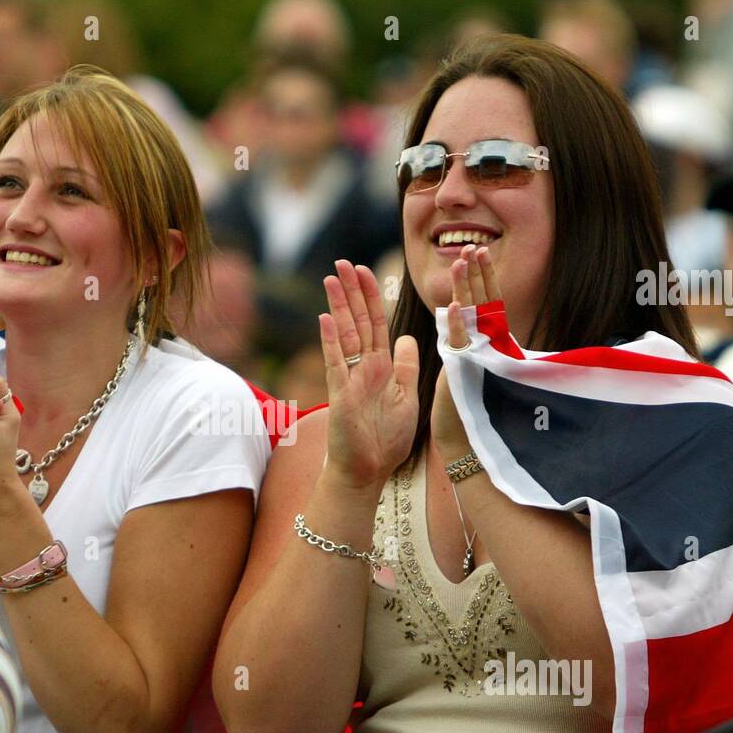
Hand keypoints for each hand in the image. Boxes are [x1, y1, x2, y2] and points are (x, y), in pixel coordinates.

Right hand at [318, 259, 419, 492]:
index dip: (372, 297)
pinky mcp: (340, 395)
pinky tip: (325, 318)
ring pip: (345, 335)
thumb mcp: (407, 397)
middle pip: (358, 322)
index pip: (376, 323)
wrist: (368, 471)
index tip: (366, 270)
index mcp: (381, 367)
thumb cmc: (386, 439)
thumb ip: (407, 367)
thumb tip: (407, 338)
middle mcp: (363, 368)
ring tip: (331, 278)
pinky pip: (335, 363)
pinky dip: (330, 341)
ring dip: (338, 306)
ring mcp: (349, 379)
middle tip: (343, 262)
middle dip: (352, 291)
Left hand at [431, 245, 499, 460]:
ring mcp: (479, 359)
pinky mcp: (465, 374)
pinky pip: (461, 344)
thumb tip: (460, 319)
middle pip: (485, 302)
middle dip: (480, 274)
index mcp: (487, 346)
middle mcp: (488, 349)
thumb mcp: (468, 369)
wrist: (468, 445)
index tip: (478, 254)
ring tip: (466, 260)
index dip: (483, 279)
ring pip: (475, 316)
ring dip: (470, 288)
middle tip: (475, 247)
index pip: (487, 303)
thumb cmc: (468, 412)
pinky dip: (457, 324)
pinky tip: (454, 304)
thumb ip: (465, 343)